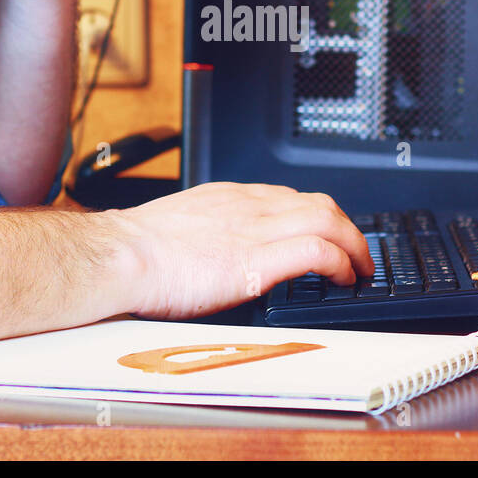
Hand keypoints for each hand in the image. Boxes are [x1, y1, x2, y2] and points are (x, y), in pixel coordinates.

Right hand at [107, 182, 374, 318]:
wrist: (119, 256)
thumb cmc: (135, 249)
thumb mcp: (180, 226)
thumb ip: (207, 233)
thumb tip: (214, 255)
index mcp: (229, 198)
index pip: (289, 198)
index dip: (317, 218)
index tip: (325, 236)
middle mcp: (249, 206)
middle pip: (319, 203)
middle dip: (346, 228)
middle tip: (356, 254)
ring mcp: (255, 230)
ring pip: (327, 220)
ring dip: (353, 246)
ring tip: (359, 270)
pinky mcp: (256, 260)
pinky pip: (317, 251)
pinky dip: (340, 262)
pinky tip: (344, 279)